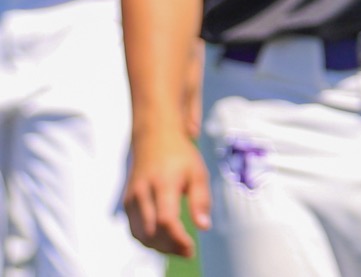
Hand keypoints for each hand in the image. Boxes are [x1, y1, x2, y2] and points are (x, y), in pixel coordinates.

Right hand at [124, 132, 209, 258]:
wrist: (154, 138)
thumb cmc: (181, 156)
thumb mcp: (198, 173)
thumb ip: (201, 200)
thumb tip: (204, 227)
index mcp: (163, 183)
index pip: (166, 220)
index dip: (178, 239)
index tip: (191, 249)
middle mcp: (142, 193)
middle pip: (151, 232)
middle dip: (170, 247)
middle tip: (188, 251)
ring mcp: (131, 198)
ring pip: (140, 235)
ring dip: (159, 247)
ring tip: (178, 248)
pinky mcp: (127, 203)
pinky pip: (134, 230)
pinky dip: (148, 240)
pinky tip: (165, 241)